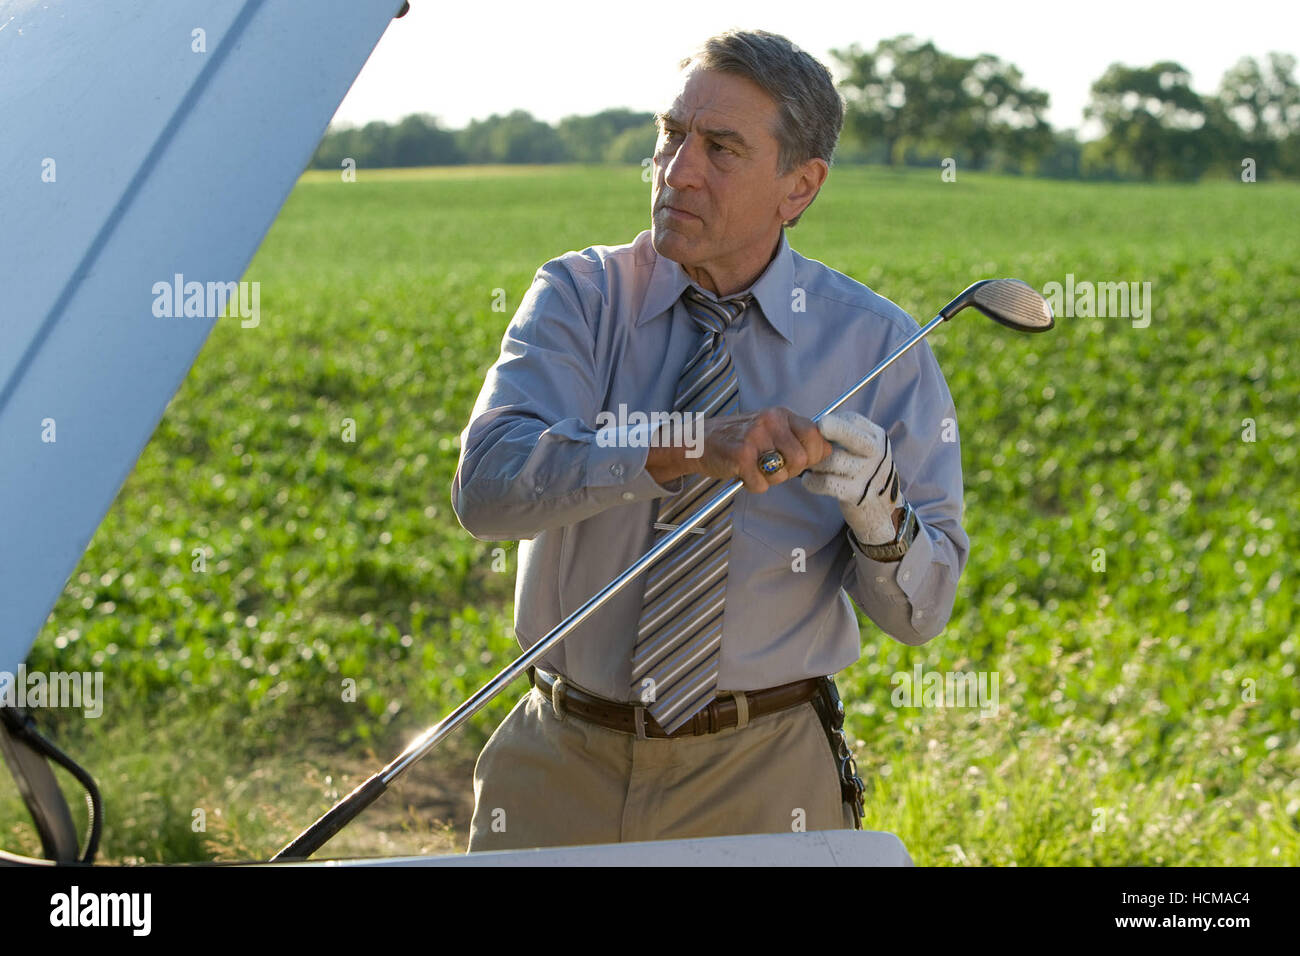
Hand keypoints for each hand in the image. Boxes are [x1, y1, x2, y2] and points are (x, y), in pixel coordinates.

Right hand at [648, 406, 831, 492]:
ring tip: (754, 468)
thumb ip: (796, 437)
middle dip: (790, 471)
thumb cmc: (737, 439)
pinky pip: (761, 484)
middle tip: (771, 467)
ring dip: (770, 480)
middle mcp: (770, 421)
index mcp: (780, 414)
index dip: (814, 455)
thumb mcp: (769, 428)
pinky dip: (752, 485)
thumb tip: (829, 450)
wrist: (697, 441)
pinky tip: (741, 473)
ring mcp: (755, 437)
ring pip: (782, 474)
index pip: (815, 435)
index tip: (800, 461)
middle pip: (802, 459)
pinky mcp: (740, 455)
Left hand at [801, 411, 903, 544]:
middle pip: (849, 435)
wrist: (879, 507)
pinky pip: (826, 482)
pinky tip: (809, 481)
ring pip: (831, 460)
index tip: (820, 429)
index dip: (832, 423)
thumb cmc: (862, 472)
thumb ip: (842, 438)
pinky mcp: (857, 493)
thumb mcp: (862, 450)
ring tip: (809, 466)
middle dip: (829, 430)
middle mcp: (876, 453)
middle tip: (812, 435)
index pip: (852, 420)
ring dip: (814, 463)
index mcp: (877, 437)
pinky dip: (812, 481)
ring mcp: (868, 473)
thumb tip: (809, 427)